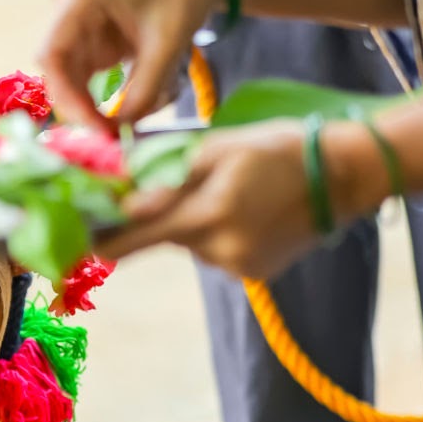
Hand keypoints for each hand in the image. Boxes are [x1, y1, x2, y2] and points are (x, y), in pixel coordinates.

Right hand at [35, 0, 218, 128]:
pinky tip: (118, 111)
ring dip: (89, 105)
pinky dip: (95, 97)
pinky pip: (78, 75)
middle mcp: (65, 3)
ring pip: (66, 76)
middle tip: (107, 136)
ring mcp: (68, 20)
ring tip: (119, 126)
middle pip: (57, 68)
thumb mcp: (168, 44)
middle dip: (79, 107)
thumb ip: (144, 91)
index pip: (53, 54)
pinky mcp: (78, 35)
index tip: (95, 128)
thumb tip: (119, 132)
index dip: (67, 97)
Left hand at [96, 120, 390, 279]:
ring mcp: (235, 265)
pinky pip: (213, 252)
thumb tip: (117, 198)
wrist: (347, 176)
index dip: (98, 239)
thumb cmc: (279, 149)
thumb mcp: (219, 148)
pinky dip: (216, 233)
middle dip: (154, 218)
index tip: (76, 233)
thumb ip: (165, 176)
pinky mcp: (251, 273)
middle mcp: (217, 249)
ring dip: (190, 222)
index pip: (128, 241)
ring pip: (187, 243)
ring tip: (230, 193)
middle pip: (159, 239)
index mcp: (205, 215)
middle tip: (174, 188)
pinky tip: (246, 212)